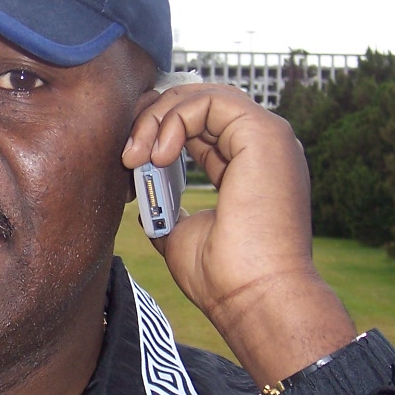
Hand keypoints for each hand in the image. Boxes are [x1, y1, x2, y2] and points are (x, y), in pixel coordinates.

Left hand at [122, 83, 354, 386]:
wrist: (255, 299)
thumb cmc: (225, 278)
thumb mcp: (181, 234)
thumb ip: (168, 207)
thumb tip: (145, 198)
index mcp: (247, 165)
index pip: (199, 125)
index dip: (159, 130)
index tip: (129, 161)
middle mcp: (261, 147)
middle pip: (199, 102)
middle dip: (154, 117)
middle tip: (127, 153)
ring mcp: (268, 138)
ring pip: (202, 95)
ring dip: (159, 117)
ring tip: (137, 155)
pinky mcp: (265, 134)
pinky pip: (210, 101)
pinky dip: (175, 119)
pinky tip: (159, 154)